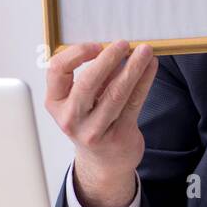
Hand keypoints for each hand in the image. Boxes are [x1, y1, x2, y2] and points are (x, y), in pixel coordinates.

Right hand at [44, 40, 158, 206]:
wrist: (104, 162)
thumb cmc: (91, 122)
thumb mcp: (80, 101)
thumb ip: (93, 76)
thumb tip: (116, 48)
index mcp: (55, 103)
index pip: (57, 70)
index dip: (77, 53)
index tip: (96, 45)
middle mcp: (70, 118)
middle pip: (88, 82)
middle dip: (108, 58)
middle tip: (123, 43)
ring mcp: (94, 130)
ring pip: (115, 92)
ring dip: (133, 68)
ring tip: (144, 51)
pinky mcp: (118, 135)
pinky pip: (134, 102)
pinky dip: (144, 81)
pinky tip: (150, 66)